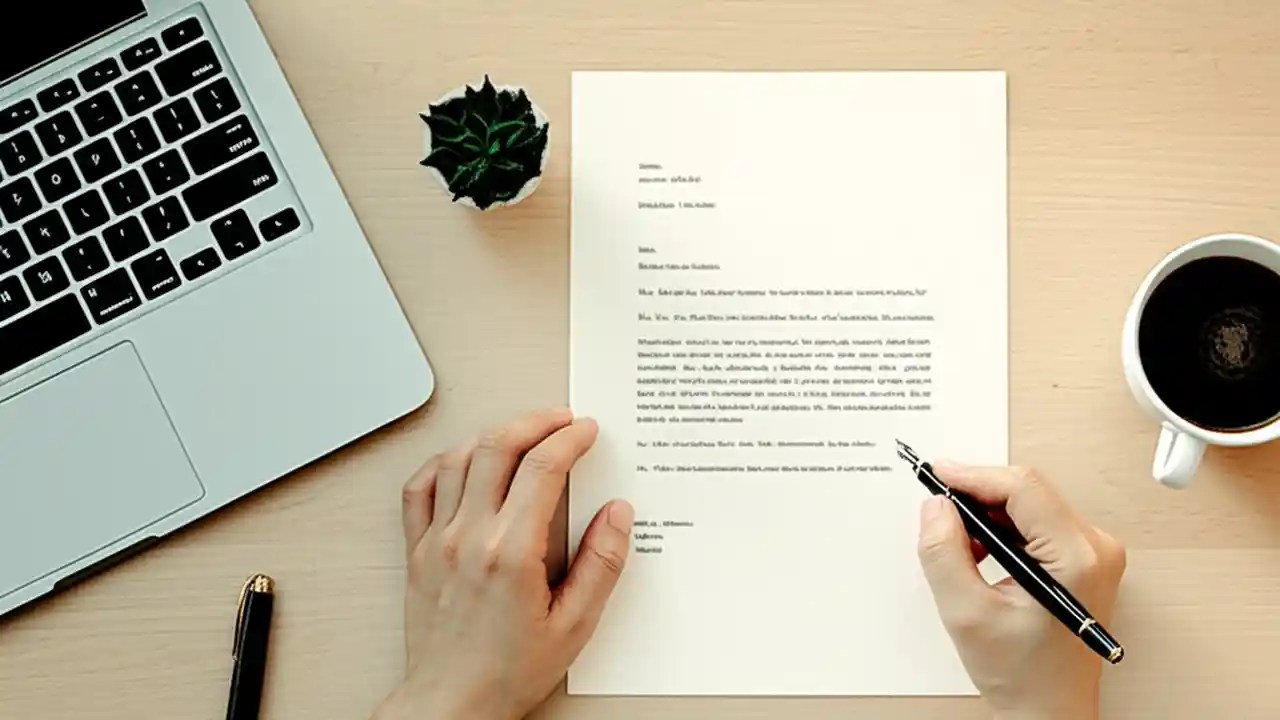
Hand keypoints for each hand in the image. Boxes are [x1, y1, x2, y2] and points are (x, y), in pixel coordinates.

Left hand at [374, 408, 634, 719]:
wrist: (451, 703)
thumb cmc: (509, 672)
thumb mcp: (575, 626)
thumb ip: (602, 564)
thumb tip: (618, 514)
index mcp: (511, 552)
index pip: (543, 468)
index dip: (569, 439)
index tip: (585, 431)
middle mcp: (469, 536)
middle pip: (498, 447)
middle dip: (534, 422)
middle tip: (559, 420)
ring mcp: (438, 540)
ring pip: (458, 458)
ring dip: (492, 435)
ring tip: (520, 432)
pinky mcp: (417, 550)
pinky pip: (419, 488)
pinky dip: (443, 462)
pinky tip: (463, 460)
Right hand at [916, 463, 1125, 719]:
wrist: (1051, 711)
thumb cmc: (1025, 677)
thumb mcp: (967, 614)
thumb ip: (945, 553)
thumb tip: (936, 507)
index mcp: (1076, 558)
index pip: (1023, 487)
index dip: (973, 475)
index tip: (937, 474)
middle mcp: (1095, 548)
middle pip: (1027, 491)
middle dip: (978, 496)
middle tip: (938, 512)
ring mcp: (1093, 553)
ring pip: (1029, 504)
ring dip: (988, 515)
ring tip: (960, 546)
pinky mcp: (1083, 559)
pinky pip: (1036, 523)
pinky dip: (1003, 530)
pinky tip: (981, 555)